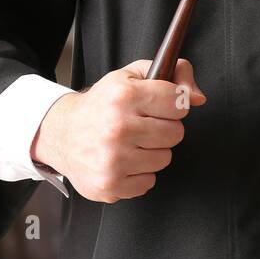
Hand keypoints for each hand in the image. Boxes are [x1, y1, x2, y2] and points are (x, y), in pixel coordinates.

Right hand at [32, 59, 205, 202]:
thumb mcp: (131, 76)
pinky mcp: (110, 184)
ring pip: (164, 159)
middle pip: (175, 133)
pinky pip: (148, 181)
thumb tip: (197, 97)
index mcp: (123, 96)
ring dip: (151, 152)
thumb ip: (173, 74)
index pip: (178, 103)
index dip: (172, 104)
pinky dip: (138, 173)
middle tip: (143, 125)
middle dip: (163, 128)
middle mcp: (118, 128)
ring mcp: (113, 159)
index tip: (160, 105)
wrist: (61, 133)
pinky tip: (123, 160)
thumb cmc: (100, 105)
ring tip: (130, 143)